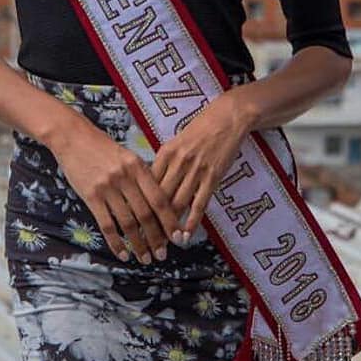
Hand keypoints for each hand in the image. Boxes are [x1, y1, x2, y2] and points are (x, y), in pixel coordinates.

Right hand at [52, 118, 179, 263]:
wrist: (72, 136)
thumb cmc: (101, 147)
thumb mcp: (127, 156)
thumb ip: (142, 177)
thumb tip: (159, 205)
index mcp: (137, 166)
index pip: (159, 199)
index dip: (170, 222)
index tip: (177, 238)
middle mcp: (124, 177)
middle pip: (146, 215)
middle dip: (156, 239)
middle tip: (162, 255)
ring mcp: (107, 187)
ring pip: (128, 223)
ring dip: (138, 245)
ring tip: (145, 258)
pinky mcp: (90, 195)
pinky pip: (107, 225)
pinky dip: (116, 243)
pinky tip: (122, 254)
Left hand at [149, 93, 252, 245]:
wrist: (226, 119)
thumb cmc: (199, 130)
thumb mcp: (176, 142)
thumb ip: (165, 162)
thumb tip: (151, 181)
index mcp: (165, 152)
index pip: (147, 183)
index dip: (139, 203)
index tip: (134, 219)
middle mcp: (177, 162)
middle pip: (159, 196)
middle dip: (151, 219)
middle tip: (145, 238)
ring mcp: (195, 170)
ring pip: (178, 202)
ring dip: (170, 225)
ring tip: (163, 242)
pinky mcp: (212, 177)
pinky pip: (199, 202)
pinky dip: (191, 220)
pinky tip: (186, 234)